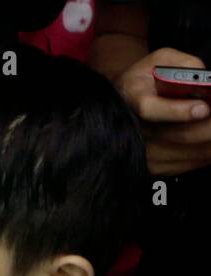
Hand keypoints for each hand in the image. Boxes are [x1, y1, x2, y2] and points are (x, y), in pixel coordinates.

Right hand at [115, 48, 210, 174]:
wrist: (124, 103)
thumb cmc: (147, 79)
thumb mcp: (160, 60)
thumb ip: (183, 64)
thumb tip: (205, 79)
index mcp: (132, 98)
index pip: (150, 109)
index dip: (179, 111)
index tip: (204, 108)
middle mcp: (135, 129)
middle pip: (179, 135)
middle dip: (210, 127)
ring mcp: (144, 151)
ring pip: (189, 152)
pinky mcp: (154, 166)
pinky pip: (188, 164)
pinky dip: (208, 153)